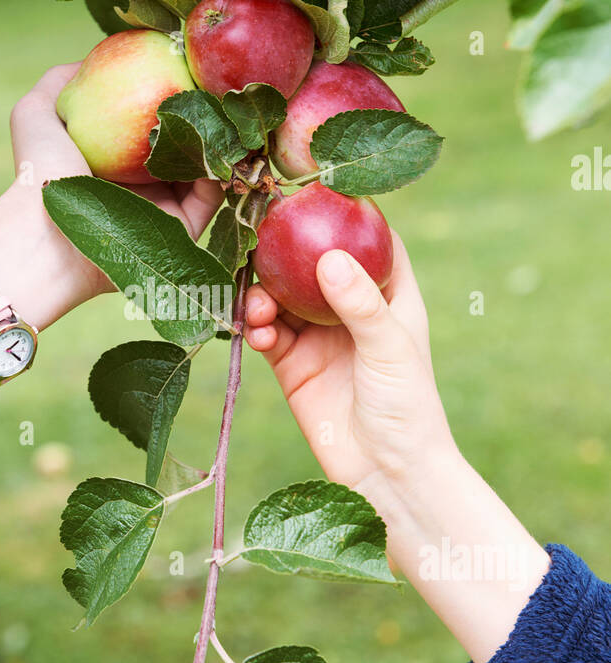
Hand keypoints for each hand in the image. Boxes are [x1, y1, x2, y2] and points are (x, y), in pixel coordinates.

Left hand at [0, 64, 223, 329]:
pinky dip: (223, 169)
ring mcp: (164, 205)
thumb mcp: (35, 113)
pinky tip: (223, 140)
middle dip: (203, 114)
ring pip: (204, 167)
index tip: (185, 67)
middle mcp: (141, 181)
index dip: (170, 94)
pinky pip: (212, 196)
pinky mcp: (181, 230)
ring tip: (227, 109)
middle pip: (184, 142)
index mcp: (114, 158)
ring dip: (219, 139)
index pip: (151, 121)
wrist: (44, 235)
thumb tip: (91, 58)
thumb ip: (59, 83)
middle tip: (216, 86)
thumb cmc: (36, 171)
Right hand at [245, 232, 455, 495]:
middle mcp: (351, 308)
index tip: (314, 186)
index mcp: (389, 294)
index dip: (346, 211)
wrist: (386, 475)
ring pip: (282, 295)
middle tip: (259, 234)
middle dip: (285, 248)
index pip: (371, 239)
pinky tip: (255, 331)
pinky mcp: (292, 364)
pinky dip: (256, 326)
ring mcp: (319, 334)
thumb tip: (329, 258)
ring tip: (258, 306)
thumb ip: (360, 305)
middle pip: (313, 261)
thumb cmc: (407, 409)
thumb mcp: (389, 349)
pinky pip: (266, 332)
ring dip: (264, 292)